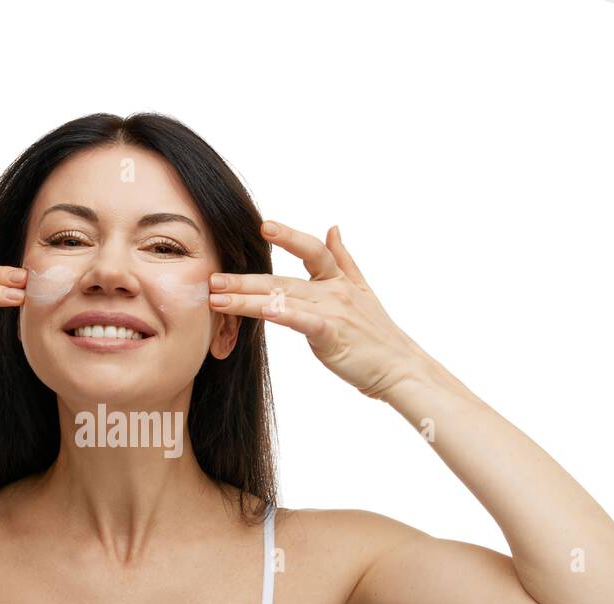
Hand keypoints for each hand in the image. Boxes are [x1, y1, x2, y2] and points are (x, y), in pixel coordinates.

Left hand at [207, 220, 428, 400]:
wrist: (400, 367)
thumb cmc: (377, 335)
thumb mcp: (362, 289)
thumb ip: (345, 259)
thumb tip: (333, 227)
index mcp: (338, 280)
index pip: (312, 250)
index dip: (289, 236)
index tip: (264, 226)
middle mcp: (334, 290)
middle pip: (282, 279)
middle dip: (245, 279)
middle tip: (213, 278)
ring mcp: (333, 311)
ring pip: (282, 299)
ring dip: (247, 299)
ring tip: (217, 299)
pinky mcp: (331, 334)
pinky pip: (300, 320)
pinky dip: (278, 313)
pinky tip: (256, 311)